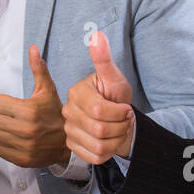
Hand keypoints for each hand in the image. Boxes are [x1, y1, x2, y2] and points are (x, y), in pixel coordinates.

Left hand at [0, 45, 68, 167]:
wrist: (68, 141)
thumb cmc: (55, 113)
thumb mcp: (47, 89)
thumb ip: (38, 69)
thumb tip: (33, 49)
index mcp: (29, 110)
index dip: (2, 102)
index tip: (10, 104)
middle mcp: (26, 129)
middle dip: (0, 116)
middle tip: (11, 116)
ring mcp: (24, 146)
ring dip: (1, 130)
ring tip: (14, 127)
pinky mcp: (22, 159)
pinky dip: (5, 145)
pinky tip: (15, 139)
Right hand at [63, 30, 135, 164]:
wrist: (115, 116)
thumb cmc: (115, 95)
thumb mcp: (114, 77)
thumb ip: (104, 59)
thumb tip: (97, 35)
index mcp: (76, 93)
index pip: (100, 110)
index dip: (120, 112)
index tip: (126, 107)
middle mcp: (68, 111)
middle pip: (100, 130)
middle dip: (121, 126)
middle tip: (125, 119)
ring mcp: (68, 131)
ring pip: (100, 146)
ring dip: (117, 139)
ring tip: (119, 129)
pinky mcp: (73, 147)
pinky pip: (96, 157)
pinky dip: (110, 151)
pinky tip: (111, 140)